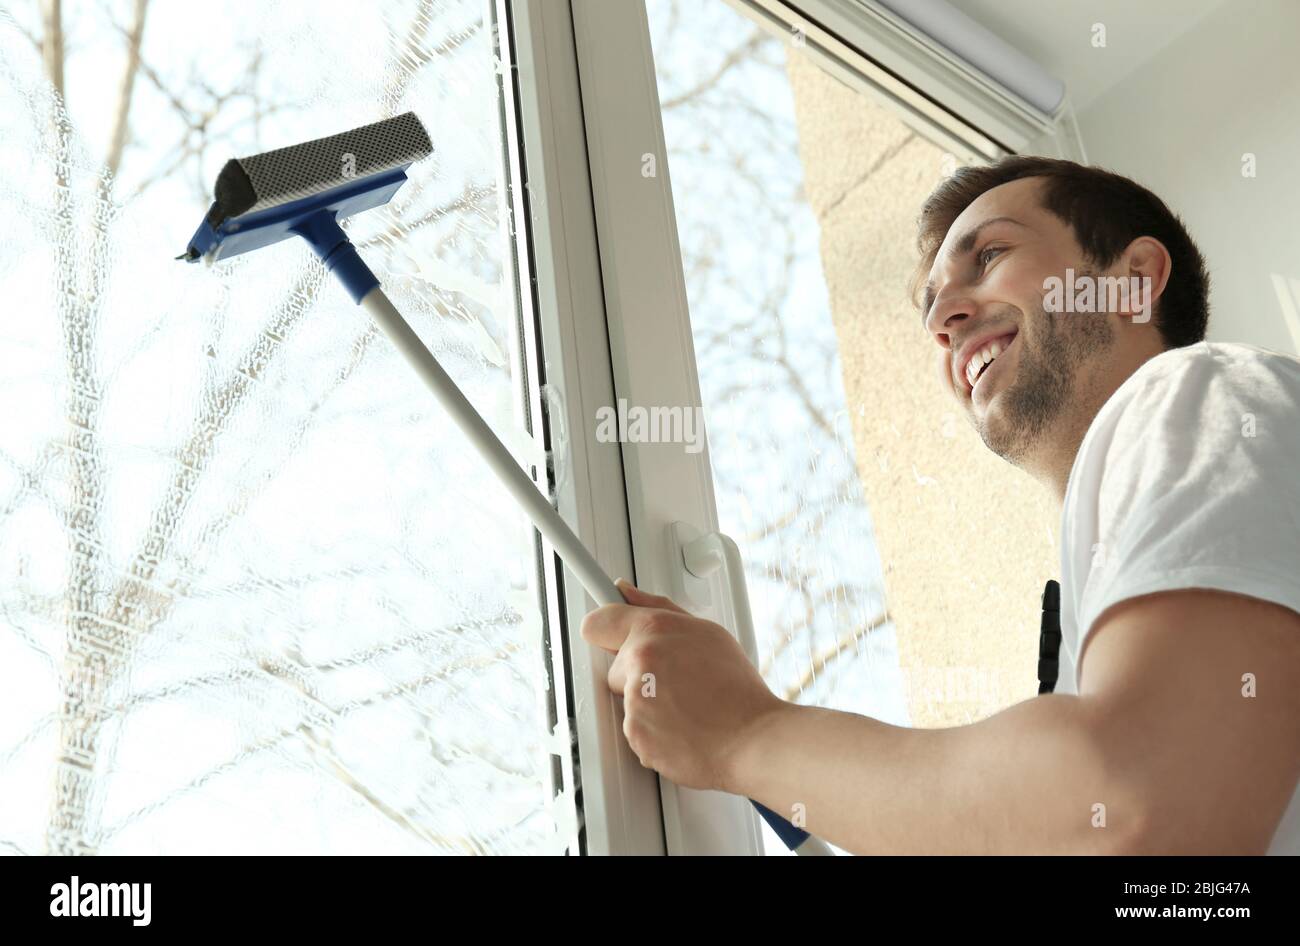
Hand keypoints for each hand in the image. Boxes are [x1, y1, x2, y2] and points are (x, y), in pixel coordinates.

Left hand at [580, 578, 782, 792]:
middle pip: (617, 668)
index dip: (604, 628)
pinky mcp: (636, 734)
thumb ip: (658, 608)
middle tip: (677, 684)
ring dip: (649, 706)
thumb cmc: (737, 689)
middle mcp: (640, 661)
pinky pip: (635, 730)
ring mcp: (636, 700)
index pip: (599, 622)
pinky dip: (653, 732)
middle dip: (639, 676)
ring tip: (687, 708)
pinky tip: (682, 728)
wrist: (753, 738)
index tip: (604, 631)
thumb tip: (626, 592)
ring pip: (628, 701)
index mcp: (655, 630)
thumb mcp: (707, 633)